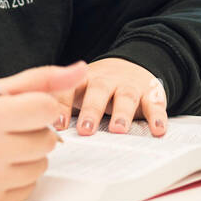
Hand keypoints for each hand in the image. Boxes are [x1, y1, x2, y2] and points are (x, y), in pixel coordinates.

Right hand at [0, 60, 86, 200]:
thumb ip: (40, 80)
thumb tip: (80, 70)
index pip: (47, 109)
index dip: (41, 106)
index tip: (26, 108)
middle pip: (49, 140)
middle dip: (35, 132)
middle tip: (9, 129)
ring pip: (42, 165)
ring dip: (30, 156)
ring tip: (2, 148)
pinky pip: (29, 188)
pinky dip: (19, 177)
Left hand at [52, 57, 167, 136]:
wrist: (133, 64)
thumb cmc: (98, 88)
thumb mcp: (78, 91)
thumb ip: (63, 108)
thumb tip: (43, 136)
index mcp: (83, 80)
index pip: (69, 90)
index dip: (62, 106)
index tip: (57, 125)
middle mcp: (106, 80)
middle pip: (98, 91)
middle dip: (91, 111)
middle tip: (85, 130)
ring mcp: (129, 85)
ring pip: (125, 97)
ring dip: (122, 114)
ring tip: (118, 130)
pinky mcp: (151, 93)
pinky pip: (155, 104)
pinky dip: (157, 117)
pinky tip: (157, 130)